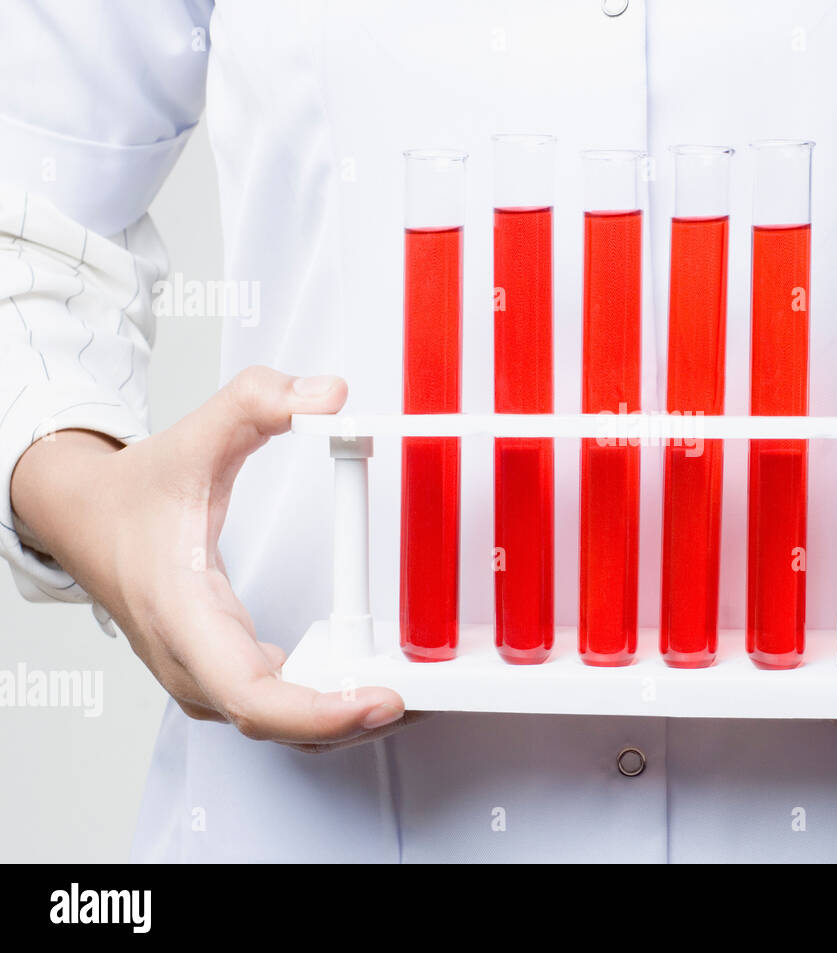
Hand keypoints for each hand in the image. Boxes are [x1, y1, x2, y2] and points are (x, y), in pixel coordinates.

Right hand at [11, 366, 414, 752]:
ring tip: (404, 697)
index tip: (377, 703)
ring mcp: (201, 673)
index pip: (249, 693)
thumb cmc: (132, 493)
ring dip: (339, 723)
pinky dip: (319, 707)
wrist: (82, 516)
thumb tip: (328, 397)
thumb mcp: (196, 436)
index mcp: (183, 613)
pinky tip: (361, 686)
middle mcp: (190, 659)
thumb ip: (260, 402)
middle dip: (349, 723)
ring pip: (274, 726)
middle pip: (274, 723)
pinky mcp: (216, 670)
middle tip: (417, 700)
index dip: (318, 712)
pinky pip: (272, 709)